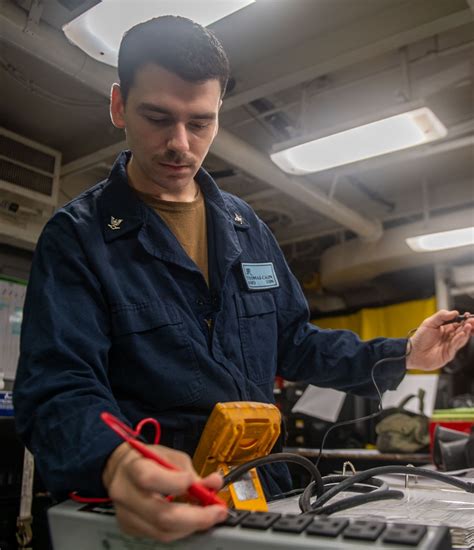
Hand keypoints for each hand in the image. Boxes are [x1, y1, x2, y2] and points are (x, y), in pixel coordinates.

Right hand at [103, 442, 226, 541]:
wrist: (122, 469)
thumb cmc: (147, 459)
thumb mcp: (170, 456)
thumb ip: (191, 472)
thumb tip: (214, 484)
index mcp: (134, 467)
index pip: (150, 479)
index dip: (176, 482)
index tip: (194, 481)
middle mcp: (126, 493)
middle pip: (161, 515)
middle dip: (196, 517)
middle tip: (217, 512)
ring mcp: (127, 515)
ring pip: (163, 531)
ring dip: (192, 526)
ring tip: (208, 516)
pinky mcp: (130, 528)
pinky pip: (159, 535)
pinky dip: (180, 529)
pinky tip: (190, 520)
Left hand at [406, 310, 473, 370]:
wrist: (412, 352)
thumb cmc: (419, 338)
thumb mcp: (429, 323)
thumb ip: (441, 316)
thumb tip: (454, 312)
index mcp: (445, 329)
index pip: (458, 323)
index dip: (464, 320)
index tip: (469, 316)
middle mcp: (449, 337)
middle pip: (462, 331)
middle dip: (468, 326)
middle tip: (472, 321)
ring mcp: (450, 346)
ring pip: (461, 338)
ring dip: (466, 332)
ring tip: (468, 326)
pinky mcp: (449, 354)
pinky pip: (456, 346)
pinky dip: (459, 339)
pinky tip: (462, 334)